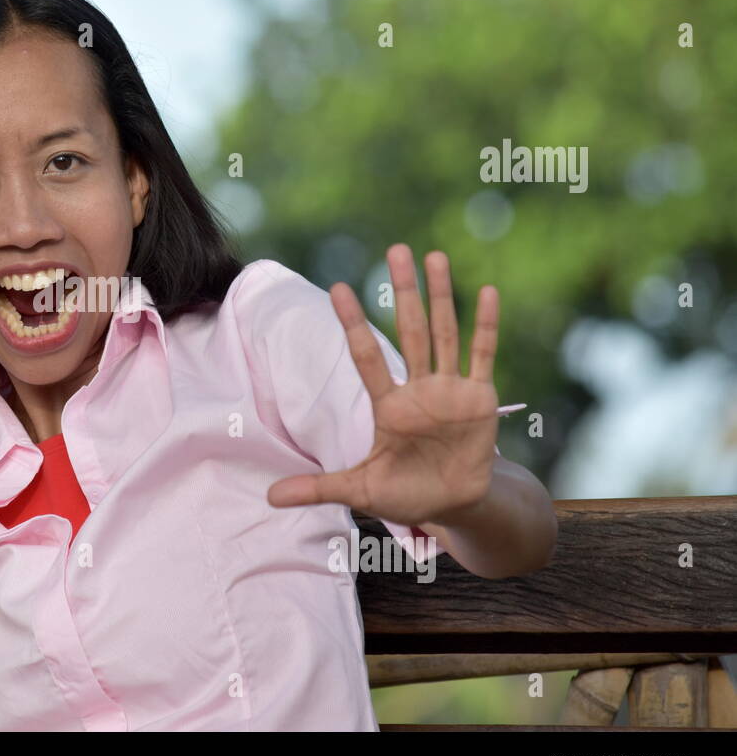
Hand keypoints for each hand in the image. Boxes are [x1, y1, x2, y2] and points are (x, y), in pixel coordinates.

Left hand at [267, 244, 498, 527]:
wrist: (452, 506)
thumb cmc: (405, 494)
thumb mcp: (359, 491)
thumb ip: (318, 488)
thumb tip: (269, 498)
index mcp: (388, 406)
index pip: (366, 356)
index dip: (354, 324)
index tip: (338, 288)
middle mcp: (418, 388)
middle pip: (409, 330)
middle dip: (404, 291)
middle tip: (396, 249)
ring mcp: (449, 389)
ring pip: (443, 333)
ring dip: (440, 296)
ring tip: (434, 256)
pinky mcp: (480, 398)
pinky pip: (482, 355)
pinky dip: (484, 325)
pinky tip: (485, 291)